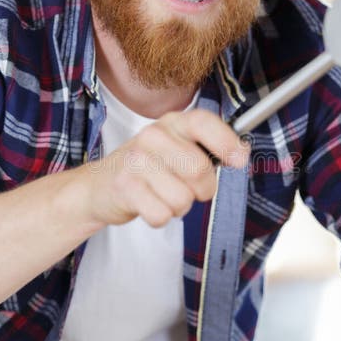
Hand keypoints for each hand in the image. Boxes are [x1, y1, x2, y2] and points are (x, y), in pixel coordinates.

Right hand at [86, 108, 248, 228]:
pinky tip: (148, 205)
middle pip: (199, 170)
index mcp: (171, 123)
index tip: (239, 160)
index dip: (226, 141)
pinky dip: (160, 217)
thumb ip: (205, 149)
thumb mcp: (174, 148)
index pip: (203, 123)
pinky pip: (162, 214)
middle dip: (203, 190)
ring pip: (182, 198)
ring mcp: (136, 161)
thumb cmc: (147, 169)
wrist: (98, 186)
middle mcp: (153, 136)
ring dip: (179, 206)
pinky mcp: (125, 187)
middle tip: (191, 190)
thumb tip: (242, 154)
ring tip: (162, 195)